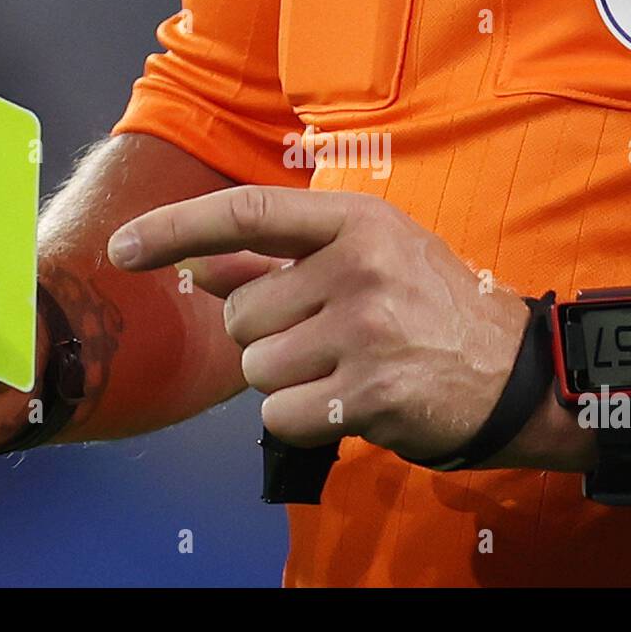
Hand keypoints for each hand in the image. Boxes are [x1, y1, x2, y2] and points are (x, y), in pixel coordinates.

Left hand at [107, 187, 529, 460]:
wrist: (509, 369)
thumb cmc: (426, 303)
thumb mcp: (364, 257)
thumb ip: (276, 260)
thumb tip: (195, 266)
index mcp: (356, 222)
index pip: (246, 214)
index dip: (174, 229)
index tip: (121, 249)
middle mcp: (359, 268)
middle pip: (241, 314)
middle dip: (265, 333)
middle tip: (324, 334)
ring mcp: (366, 332)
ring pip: (257, 368)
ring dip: (285, 377)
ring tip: (342, 366)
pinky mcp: (370, 394)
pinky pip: (279, 414)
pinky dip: (300, 418)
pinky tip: (346, 400)